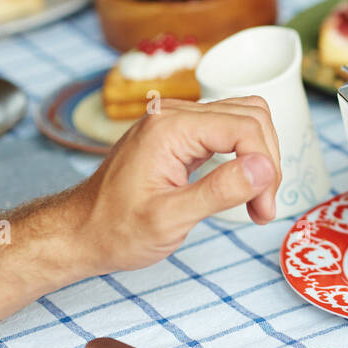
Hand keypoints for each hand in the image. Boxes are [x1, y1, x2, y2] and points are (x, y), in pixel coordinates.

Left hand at [69, 98, 280, 273]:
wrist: (80, 232)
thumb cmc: (115, 230)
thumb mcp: (169, 219)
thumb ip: (219, 191)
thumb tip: (264, 168)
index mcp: (171, 128)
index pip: (245, 127)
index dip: (266, 167)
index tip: (263, 208)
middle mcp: (174, 115)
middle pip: (252, 116)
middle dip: (267, 161)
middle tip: (262, 206)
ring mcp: (177, 122)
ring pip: (245, 119)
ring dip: (260, 158)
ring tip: (255, 200)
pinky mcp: (181, 135)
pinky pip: (228, 131)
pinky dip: (244, 157)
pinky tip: (240, 188)